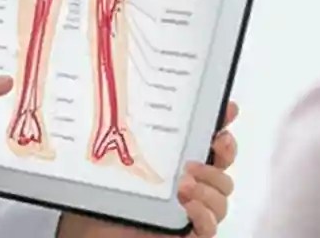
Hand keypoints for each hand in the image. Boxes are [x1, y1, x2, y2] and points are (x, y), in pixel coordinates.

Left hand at [56, 102, 239, 237]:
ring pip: (222, 197)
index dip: (222, 124)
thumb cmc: (100, 201)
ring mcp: (190, 212)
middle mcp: (186, 186)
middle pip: (223, 167)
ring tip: (185, 183)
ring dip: (211, 186)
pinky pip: (211, 227)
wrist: (92, 237)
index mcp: (173, 164)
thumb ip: (120, 134)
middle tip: (213, 144)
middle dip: (226, 152)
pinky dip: (205, 215)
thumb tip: (118, 96)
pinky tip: (188, 206)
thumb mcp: (110, 162)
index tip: (227, 109)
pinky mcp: (189, 235)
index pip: (206, 142)